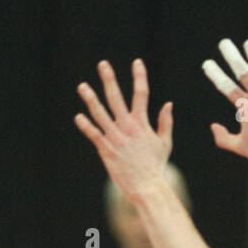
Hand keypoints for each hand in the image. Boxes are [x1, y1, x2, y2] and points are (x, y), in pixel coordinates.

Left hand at [74, 59, 172, 199]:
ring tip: (82, 86)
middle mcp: (128, 127)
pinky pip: (94, 134)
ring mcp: (115, 137)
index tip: (137, 62)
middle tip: (103, 64)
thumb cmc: (156, 165)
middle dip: (110, 80)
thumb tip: (168, 104)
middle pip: (116, 98)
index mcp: (142, 123)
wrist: (147, 186)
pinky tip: (78, 117)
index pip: (142, 94)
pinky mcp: (106, 149)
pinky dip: (86, 126)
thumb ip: (166, 122)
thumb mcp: (165, 142)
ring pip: (100, 114)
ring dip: (91, 99)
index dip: (140, 76)